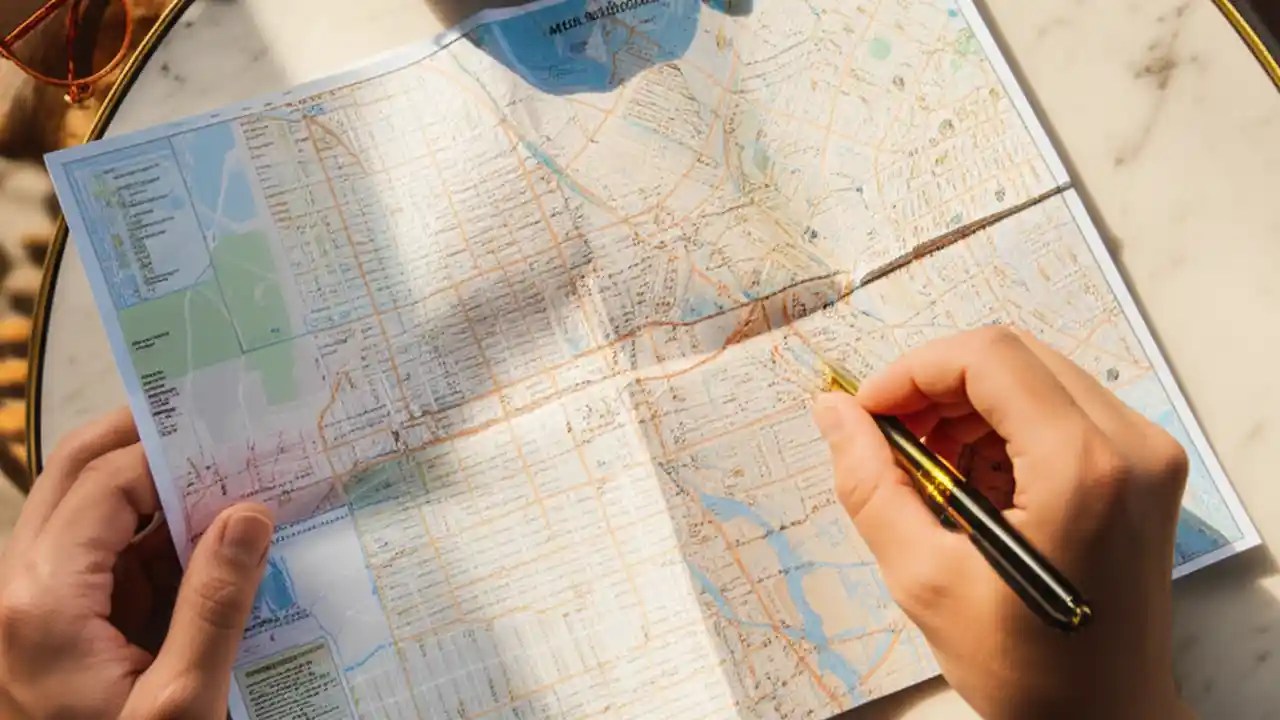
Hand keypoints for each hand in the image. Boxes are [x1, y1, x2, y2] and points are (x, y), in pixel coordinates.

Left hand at [0, 409, 274, 718]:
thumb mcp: (179, 704)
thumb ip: (214, 603)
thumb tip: (247, 514)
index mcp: (40, 603)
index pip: (104, 485)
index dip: (167, 452)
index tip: (233, 440)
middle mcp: (19, 590)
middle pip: (75, 478)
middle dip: (144, 444)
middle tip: (213, 424)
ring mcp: (31, 606)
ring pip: (85, 511)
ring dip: (153, 493)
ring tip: (226, 482)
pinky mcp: (54, 626)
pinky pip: (102, 558)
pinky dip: (153, 540)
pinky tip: (210, 545)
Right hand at [814, 327, 1193, 718]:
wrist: (1108, 718)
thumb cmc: (1028, 670)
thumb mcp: (926, 580)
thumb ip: (872, 485)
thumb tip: (833, 414)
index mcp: (1083, 470)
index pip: (988, 359)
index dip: (913, 372)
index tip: (869, 414)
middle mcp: (1129, 446)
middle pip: (1013, 358)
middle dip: (937, 387)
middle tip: (892, 441)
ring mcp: (1146, 453)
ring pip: (1036, 376)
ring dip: (968, 407)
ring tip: (931, 470)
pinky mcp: (1144, 467)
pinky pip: (1061, 408)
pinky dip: (1005, 427)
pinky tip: (976, 482)